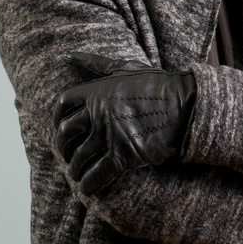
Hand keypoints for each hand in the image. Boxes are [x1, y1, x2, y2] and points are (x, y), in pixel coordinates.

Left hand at [51, 52, 197, 195]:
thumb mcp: (127, 69)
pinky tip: (88, 188)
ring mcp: (109, 134)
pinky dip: (89, 184)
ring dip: (75, 168)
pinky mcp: (123, 154)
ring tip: (77, 174)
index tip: (59, 125)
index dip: (57, 118)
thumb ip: (98, 64)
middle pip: (66, 133)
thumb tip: (70, 55)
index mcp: (97, 91)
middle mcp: (98, 112)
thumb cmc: (158, 85)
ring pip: (80, 156)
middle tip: (66, 154)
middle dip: (62, 147)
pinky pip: (97, 174)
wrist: (185, 105)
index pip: (63, 104)